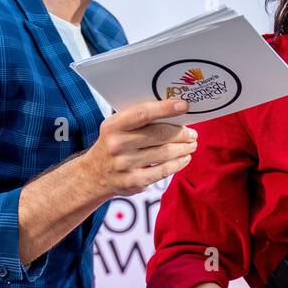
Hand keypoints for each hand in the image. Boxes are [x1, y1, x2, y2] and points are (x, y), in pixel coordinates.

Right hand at [79, 98, 196, 198]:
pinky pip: (164, 170)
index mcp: (113, 126)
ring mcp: (126, 165)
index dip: (165, 108)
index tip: (184, 105)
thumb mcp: (117, 128)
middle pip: (159, 135)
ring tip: (191, 144)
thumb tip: (175, 112)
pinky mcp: (134, 181)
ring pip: (165, 153)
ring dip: (184, 148)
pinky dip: (178, 163)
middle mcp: (117, 145)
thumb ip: (140, 120)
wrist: (94, 174)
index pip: (142, 114)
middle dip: (182, 133)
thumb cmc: (114, 144)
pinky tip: (185, 158)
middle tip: (193, 133)